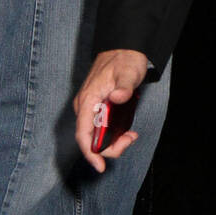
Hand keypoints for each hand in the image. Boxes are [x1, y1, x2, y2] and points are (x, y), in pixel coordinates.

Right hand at [73, 49, 148, 172]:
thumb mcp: (128, 72)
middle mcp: (85, 107)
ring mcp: (91, 108)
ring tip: (131, 135)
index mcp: (88, 100)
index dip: (90, 153)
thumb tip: (118, 98)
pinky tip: (127, 131)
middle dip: (109, 147)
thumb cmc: (125, 59)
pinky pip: (102, 128)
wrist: (125, 48)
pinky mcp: (98, 108)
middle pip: (90, 139)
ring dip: (113, 141)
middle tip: (130, 139)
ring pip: (97, 135)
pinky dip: (114, 135)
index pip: (83, 133)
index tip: (100, 166)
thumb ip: (124, 86)